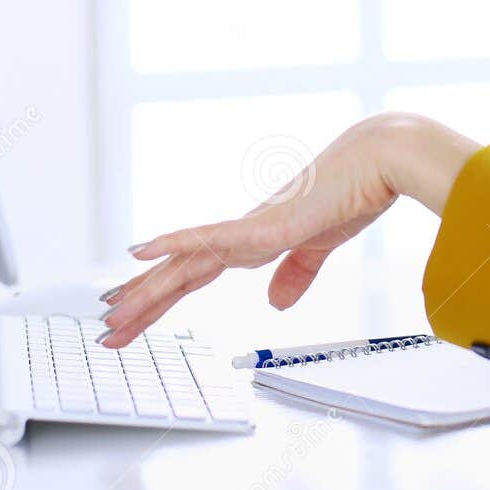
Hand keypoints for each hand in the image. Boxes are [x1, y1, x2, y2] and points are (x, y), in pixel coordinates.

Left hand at [96, 112, 479, 348]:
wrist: (381, 160)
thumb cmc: (356, 192)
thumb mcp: (321, 245)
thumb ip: (296, 272)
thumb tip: (274, 302)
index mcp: (256, 239)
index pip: (198, 273)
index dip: (164, 296)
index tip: (136, 317)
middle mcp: (244, 232)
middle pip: (181, 273)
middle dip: (144, 303)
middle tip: (109, 329)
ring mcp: (251, 226)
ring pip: (186, 262)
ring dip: (148, 288)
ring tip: (113, 309)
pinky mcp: (265, 223)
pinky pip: (212, 236)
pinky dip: (175, 241)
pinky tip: (142, 248)